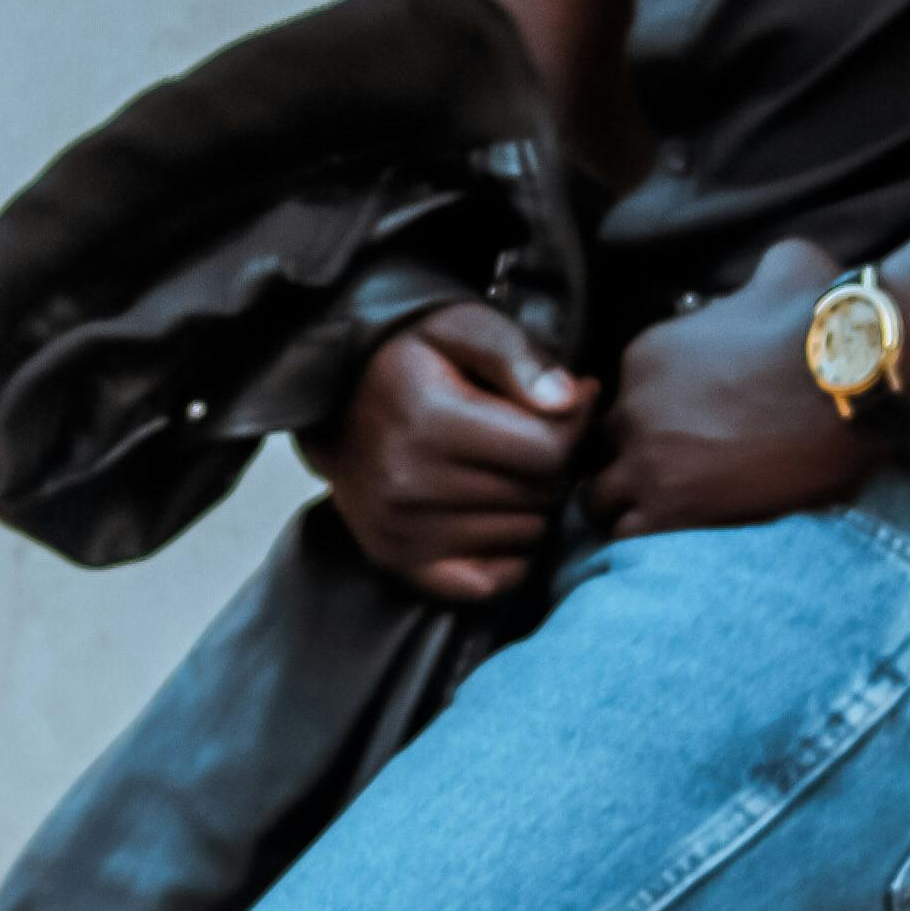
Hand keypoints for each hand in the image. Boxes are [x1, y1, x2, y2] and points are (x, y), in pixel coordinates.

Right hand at [307, 301, 598, 603]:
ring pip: (522, 537)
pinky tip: (501, 518)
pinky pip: (483, 584)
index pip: (546, 451)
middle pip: (537, 497)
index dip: (575, 426)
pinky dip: (507, 558)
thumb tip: (570, 400)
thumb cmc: (412, 356)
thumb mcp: (462, 326)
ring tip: (510, 468)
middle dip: (553, 465)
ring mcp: (398, 529)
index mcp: (427, 420)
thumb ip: (517, 356)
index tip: (572, 403)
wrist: (334, 392)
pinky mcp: (394, 558)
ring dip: (532, 507)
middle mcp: (407, 483)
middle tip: (537, 435)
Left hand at [586, 238, 863, 536]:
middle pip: (610, 447)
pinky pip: (629, 536)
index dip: (654, 418)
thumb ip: (753, 278)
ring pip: (604, 498)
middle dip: (638, 459)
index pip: (626, 399)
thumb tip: (764, 282)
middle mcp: (633, 408)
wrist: (854, 374)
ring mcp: (647, 463)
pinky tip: (687, 531)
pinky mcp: (673, 511)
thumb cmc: (822, 318)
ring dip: (633, 503)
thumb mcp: (780, 269)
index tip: (690, 429)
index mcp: (645, 355)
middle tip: (685, 473)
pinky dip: (650, 536)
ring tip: (679, 510)